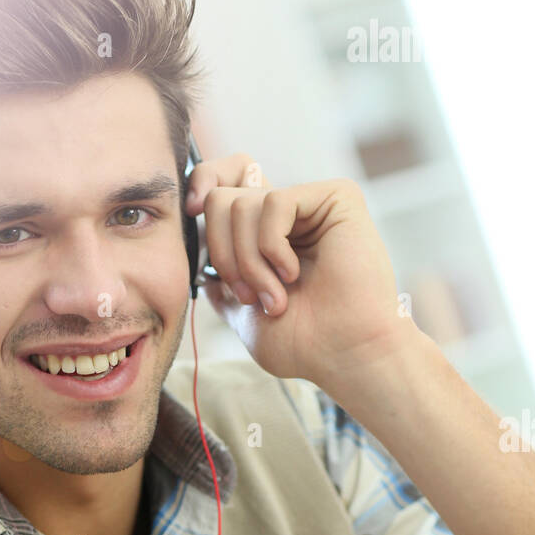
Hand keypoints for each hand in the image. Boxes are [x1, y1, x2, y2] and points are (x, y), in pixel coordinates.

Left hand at [187, 160, 410, 393]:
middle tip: (246, 294)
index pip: (226, 178)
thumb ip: (223, 288)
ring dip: (248, 262)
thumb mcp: (245, 317)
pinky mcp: (336, 197)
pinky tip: (292, 274)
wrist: (343, 355)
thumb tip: (203, 271)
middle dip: (223, 254)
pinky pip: (275, 203)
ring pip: (242, 205)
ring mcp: (312, 203)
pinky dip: (272, 247)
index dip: (202, 183)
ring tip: (275, 297)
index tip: (191, 213)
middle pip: (221, 197)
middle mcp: (290, 214)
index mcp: (267, 234)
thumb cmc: (303, 344)